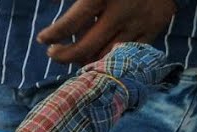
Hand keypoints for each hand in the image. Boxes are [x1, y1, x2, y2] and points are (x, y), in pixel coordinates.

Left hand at [36, 0, 176, 65]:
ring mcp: (138, 23)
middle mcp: (121, 12)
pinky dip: (111, 58)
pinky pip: (128, 54)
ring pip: (106, 56)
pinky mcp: (153, 30)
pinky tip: (99, 56)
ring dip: (86, 60)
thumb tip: (51, 6)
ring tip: (75, 56)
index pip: (71, 23)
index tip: (43, 39)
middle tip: (53, 54)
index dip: (53, 35)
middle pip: (86, 47)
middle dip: (64, 55)